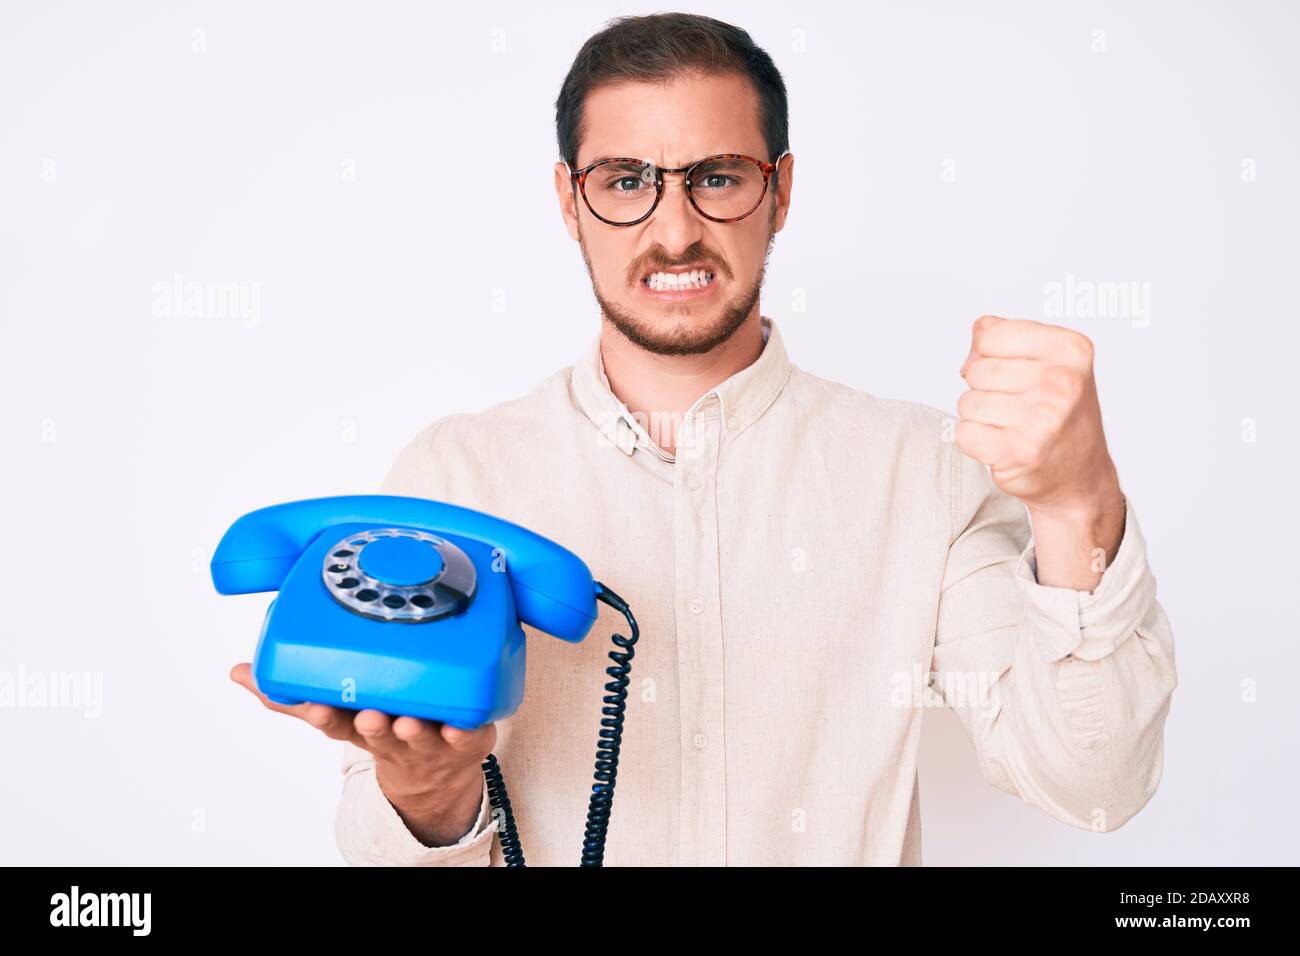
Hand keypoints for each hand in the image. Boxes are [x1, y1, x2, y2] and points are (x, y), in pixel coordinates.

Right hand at [229, 662, 491, 845]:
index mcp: (358, 726)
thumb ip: (293, 695)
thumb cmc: (382, 731)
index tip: (317, 707)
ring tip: (407, 719)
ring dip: (412, 729)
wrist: (433, 778)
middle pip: (378, 731)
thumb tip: (239, 672)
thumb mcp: (336, 716)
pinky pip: (465, 736)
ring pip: (418, 735)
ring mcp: (429, 740)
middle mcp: (391, 735)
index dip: (325, 716)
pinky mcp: (464, 740)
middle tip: (367, 714)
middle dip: (371, 724)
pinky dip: (462, 731)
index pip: (335, 724)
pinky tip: (459, 723)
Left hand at [956, 315, 1120, 514]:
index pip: (989, 334)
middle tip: (1015, 405)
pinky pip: (964, 433)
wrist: (1079, 474)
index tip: (1014, 372)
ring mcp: (1041, 418)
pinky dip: (976, 441)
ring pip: (967, 403)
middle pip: (976, 371)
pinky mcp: (1019, 451)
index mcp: (1070, 349)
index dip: (989, 354)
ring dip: (980, 417)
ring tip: (1011, 425)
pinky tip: (1003, 444)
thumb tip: (970, 352)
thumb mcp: (1048, 360)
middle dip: (984, 388)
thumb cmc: (1058, 413)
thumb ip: (1003, 336)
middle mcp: (1061, 382)